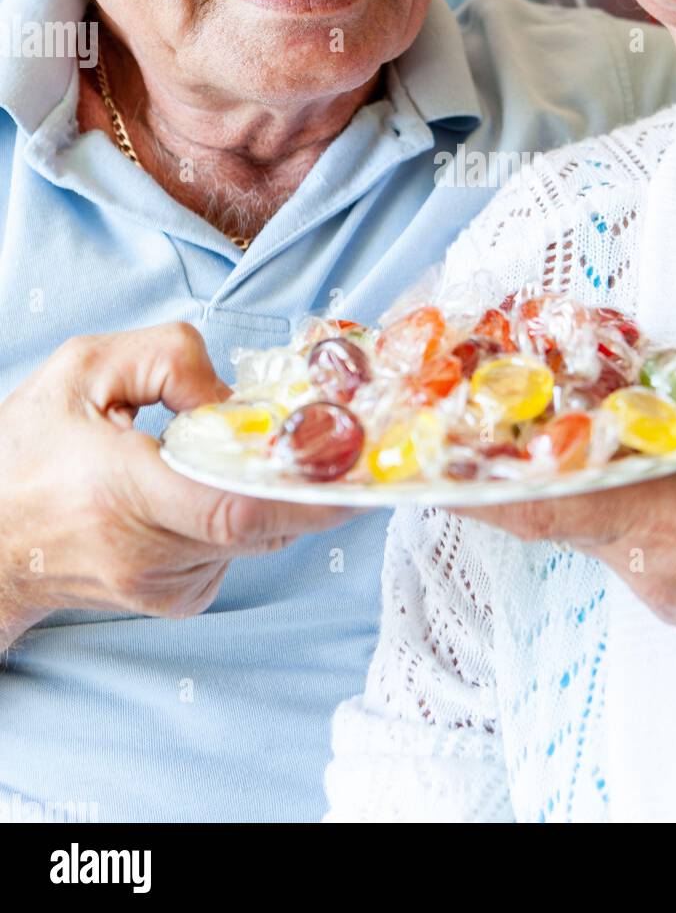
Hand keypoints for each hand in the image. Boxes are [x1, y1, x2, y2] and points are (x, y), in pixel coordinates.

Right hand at [0, 323, 350, 643]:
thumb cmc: (29, 449)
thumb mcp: (84, 369)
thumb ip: (169, 357)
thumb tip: (236, 397)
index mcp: (120, 493)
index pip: (234, 510)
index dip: (307, 494)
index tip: (359, 471)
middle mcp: (148, 556)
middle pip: (265, 522)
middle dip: (305, 479)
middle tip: (332, 436)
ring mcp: (166, 588)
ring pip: (261, 535)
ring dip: (271, 491)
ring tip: (240, 453)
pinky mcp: (179, 601)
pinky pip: (242, 550)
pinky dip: (245, 514)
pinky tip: (206, 489)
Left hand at [459, 323, 675, 714]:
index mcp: (667, 524)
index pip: (546, 505)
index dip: (478, 483)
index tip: (426, 462)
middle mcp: (645, 562)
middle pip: (551, 509)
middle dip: (512, 462)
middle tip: (483, 411)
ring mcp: (656, 586)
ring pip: (583, 522)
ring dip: (561, 477)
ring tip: (547, 421)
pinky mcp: (673, 596)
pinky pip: (617, 539)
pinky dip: (603, 499)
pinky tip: (624, 462)